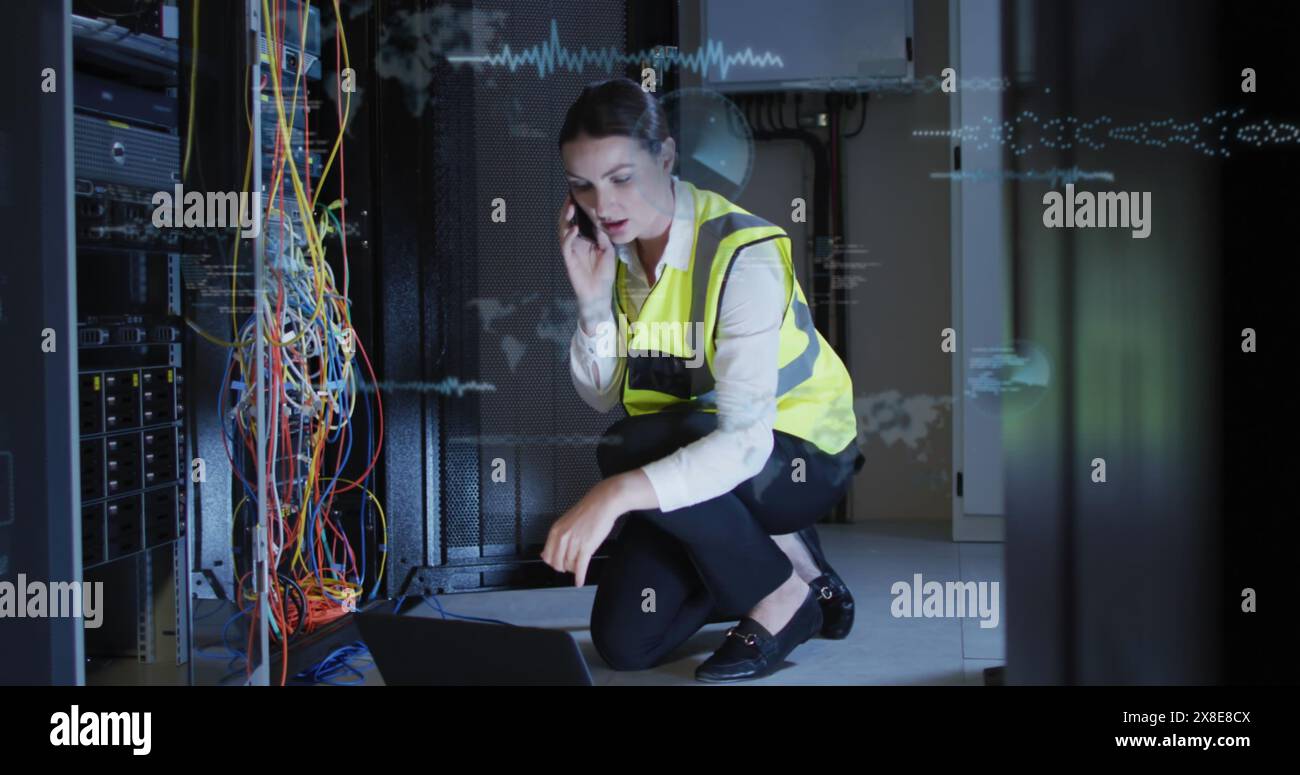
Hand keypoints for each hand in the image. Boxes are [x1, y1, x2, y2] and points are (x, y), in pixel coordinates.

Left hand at [541, 476, 625, 586]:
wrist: (603, 502)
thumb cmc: (588, 511)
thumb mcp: (566, 522)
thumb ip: (556, 538)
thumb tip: (544, 554)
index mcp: (556, 530)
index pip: (547, 555)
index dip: (553, 562)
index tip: (559, 564)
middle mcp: (562, 537)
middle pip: (557, 563)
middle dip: (564, 567)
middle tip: (570, 567)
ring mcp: (574, 543)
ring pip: (570, 565)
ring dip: (574, 569)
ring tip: (579, 568)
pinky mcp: (586, 547)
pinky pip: (580, 567)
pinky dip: (580, 577)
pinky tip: (580, 582)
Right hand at [557, 194, 616, 323]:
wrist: (599, 293)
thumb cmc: (603, 272)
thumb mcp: (607, 250)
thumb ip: (602, 235)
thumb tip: (600, 220)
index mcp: (584, 238)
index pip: (578, 219)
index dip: (577, 207)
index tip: (579, 193)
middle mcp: (575, 241)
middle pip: (568, 220)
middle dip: (568, 208)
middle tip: (571, 195)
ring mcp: (570, 249)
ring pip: (563, 230)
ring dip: (566, 218)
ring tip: (570, 207)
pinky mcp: (568, 259)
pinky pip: (565, 245)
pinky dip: (568, 236)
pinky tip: (573, 229)